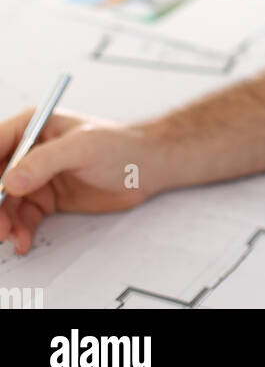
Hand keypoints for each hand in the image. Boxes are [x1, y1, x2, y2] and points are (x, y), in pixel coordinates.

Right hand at [0, 106, 161, 254]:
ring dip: (6, 221)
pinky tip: (24, 240)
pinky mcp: (47, 198)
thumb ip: (44, 162)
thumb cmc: (120, 145)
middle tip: (0, 225)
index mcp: (35, 126)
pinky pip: (23, 216)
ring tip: (13, 236)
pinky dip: (20, 229)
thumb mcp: (82, 148)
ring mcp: (38, 176)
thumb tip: (9, 180)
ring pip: (7, 202)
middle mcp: (31, 151)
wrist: (147, 168)